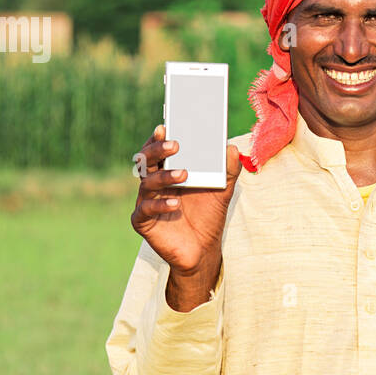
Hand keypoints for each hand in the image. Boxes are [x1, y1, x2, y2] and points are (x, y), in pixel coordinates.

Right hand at [131, 125, 241, 282]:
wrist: (203, 249)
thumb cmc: (208, 214)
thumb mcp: (223, 190)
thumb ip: (228, 170)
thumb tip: (232, 148)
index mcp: (167, 170)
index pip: (158, 149)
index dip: (159, 137)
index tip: (165, 125)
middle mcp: (153, 183)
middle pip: (147, 161)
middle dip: (158, 150)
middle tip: (175, 144)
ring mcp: (146, 201)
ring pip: (146, 183)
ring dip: (164, 176)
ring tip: (184, 174)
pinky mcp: (143, 222)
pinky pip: (145, 209)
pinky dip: (159, 204)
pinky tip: (175, 203)